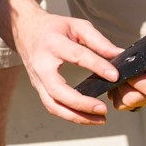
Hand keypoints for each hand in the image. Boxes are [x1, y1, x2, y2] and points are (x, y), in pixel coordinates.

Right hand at [13, 6, 118, 124]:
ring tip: (100, 119)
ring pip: (53, 105)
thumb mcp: (77, 26)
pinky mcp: (39, 89)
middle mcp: (42, 64)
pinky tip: (87, 117)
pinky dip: (70, 115)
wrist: (26, 31)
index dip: (97, 66)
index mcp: (53, 43)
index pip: (77, 56)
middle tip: (103, 109)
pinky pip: (53, 106)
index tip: (114, 75)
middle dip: (81, 103)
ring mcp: (38, 79)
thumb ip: (98, 41)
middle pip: (58, 90)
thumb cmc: (54, 28)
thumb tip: (119, 55)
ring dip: (76, 116)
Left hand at [110, 10, 145, 108]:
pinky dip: (119, 93)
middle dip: (123, 88)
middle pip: (141, 99)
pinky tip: (117, 78)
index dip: (137, 82)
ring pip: (132, 104)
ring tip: (114, 74)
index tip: (127, 68)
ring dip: (119, 92)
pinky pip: (129, 101)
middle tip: (115, 71)